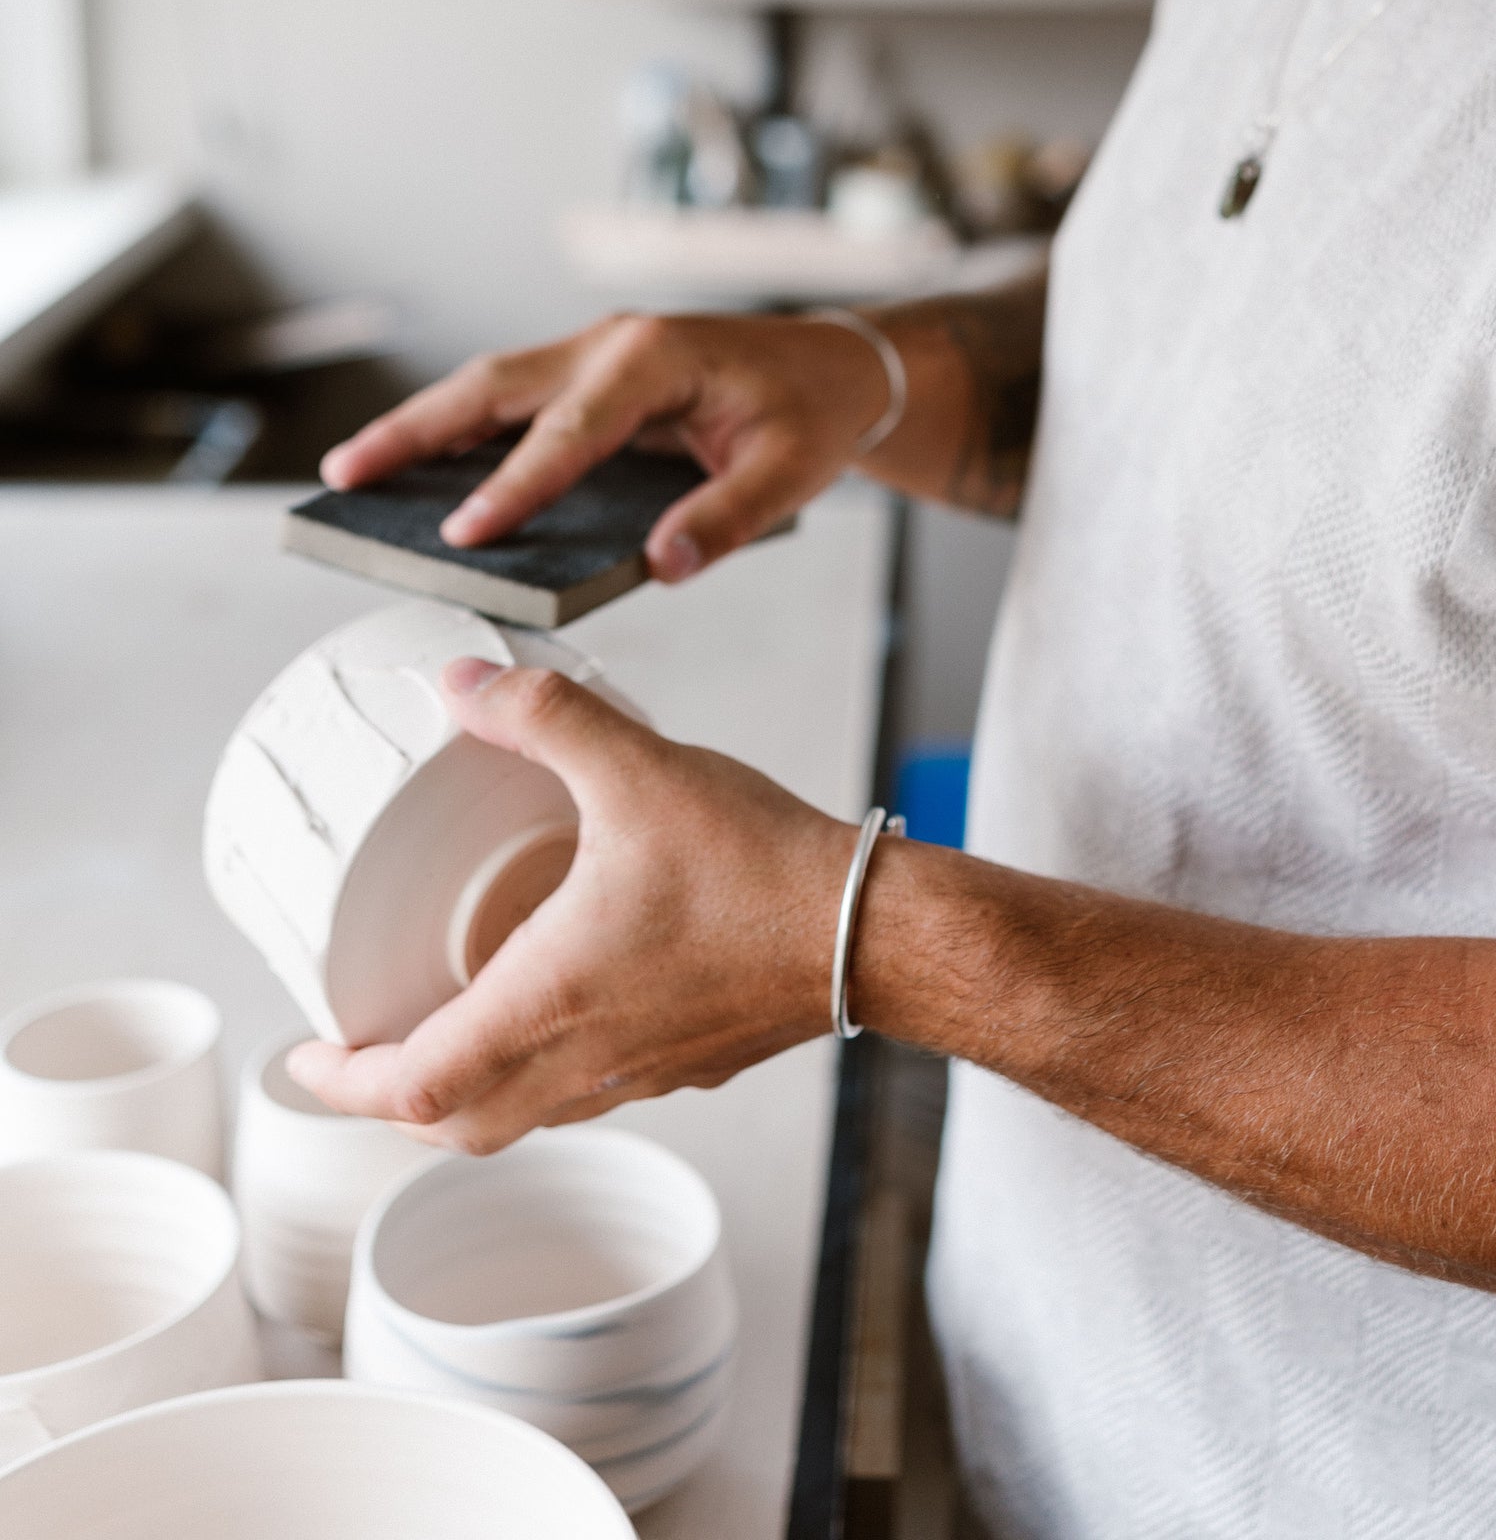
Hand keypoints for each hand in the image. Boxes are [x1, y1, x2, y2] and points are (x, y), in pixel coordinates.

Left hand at [290, 657, 854, 1151]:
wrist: (872, 931)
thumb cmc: (759, 865)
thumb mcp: (638, 767)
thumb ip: (543, 718)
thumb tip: (460, 687)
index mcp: (546, 1003)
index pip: (410, 1089)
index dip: (342, 1081)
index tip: (306, 1054)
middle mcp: (582, 1060)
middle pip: (455, 1125)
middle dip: (394, 1101)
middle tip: (365, 1052)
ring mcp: (638, 1073)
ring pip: (522, 1116)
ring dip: (469, 1091)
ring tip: (449, 1023)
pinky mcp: (686, 1063)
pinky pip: (588, 1093)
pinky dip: (545, 1071)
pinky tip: (564, 1001)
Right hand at [318, 310, 897, 578]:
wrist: (838, 364)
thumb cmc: (812, 410)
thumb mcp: (788, 471)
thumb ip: (724, 519)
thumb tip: (662, 565)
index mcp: (658, 358)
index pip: (572, 429)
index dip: (513, 484)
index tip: (463, 535)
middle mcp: (614, 343)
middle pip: (495, 385)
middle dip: (416, 429)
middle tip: (344, 477)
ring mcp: (597, 350)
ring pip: (491, 384)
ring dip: (423, 424)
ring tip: (352, 474)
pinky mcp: (592, 371)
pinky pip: (514, 397)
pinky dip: (460, 427)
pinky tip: (419, 468)